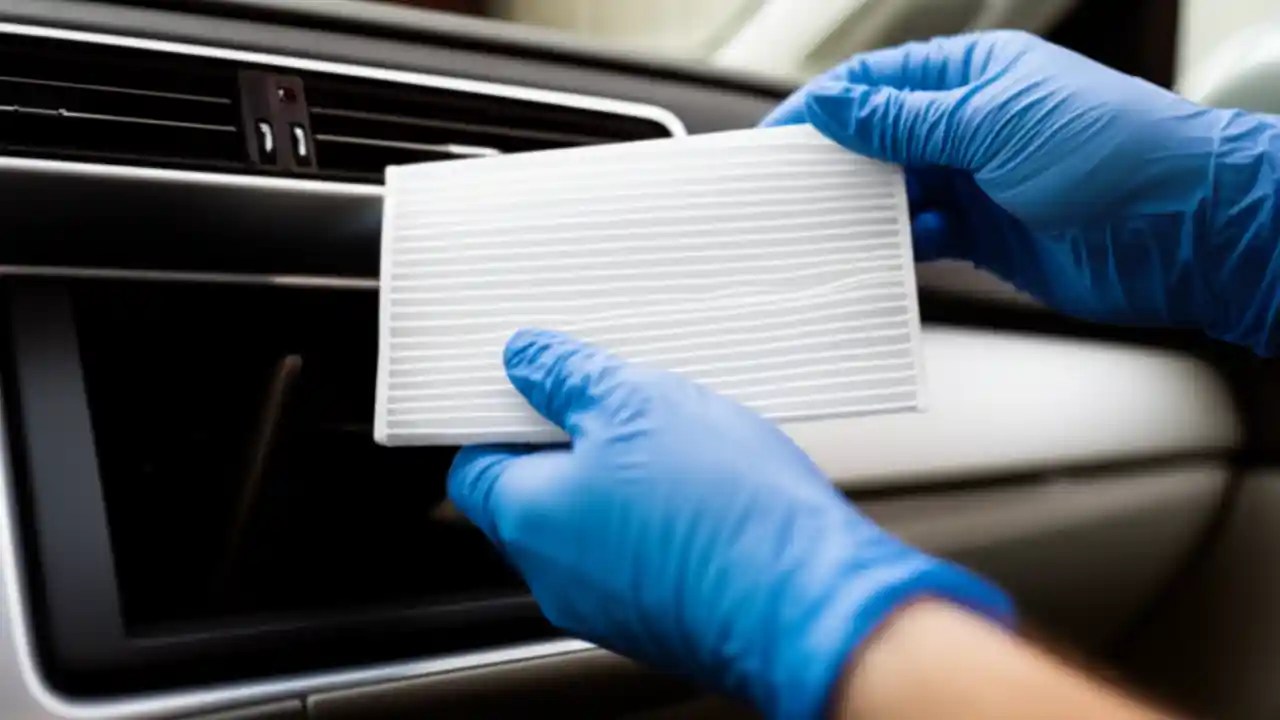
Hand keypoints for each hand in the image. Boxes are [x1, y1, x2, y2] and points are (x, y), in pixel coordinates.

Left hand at [448, 329, 1011, 717]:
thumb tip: (527, 359)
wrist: (810, 603)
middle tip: (621, 406)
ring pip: (593, 528)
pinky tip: (707, 493)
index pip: (473, 468)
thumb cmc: (723, 511)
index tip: (533, 389)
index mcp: (528, 518)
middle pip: (535, 498)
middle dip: (572, 447)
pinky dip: (660, 523)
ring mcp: (609, 605)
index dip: (500, 422)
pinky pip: (641, 558)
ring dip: (622, 484)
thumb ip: (567, 376)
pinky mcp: (660, 620)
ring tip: (677, 446)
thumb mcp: (636, 402)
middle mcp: (556, 574)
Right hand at [763, 31, 1279, 353]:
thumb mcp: (994, 122)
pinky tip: (877, 255)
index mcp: (972, 77)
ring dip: (863, 211)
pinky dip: (896, 246)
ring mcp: (978, 181)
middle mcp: (970, 125)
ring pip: (895, 193)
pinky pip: (921, 237)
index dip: (822, 111)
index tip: (775, 142)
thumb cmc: (1112, 150)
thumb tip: (833, 105)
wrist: (1184, 229)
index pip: (876, 85)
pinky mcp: (987, 234)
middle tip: (786, 193)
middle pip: (879, 140)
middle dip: (835, 165)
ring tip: (822, 229)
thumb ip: (906, 118)